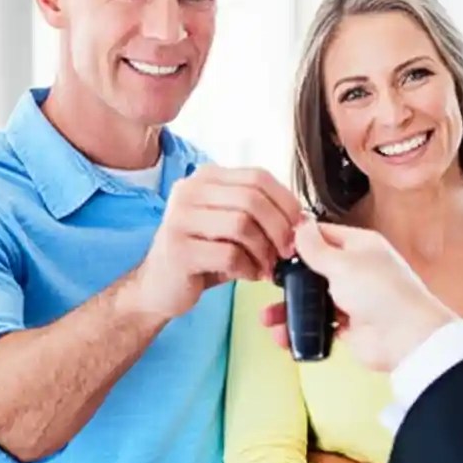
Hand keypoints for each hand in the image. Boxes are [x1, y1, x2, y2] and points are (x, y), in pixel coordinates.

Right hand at [122, 166, 301, 323]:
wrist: (159, 286)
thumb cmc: (202, 255)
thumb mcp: (230, 225)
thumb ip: (259, 214)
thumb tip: (302, 220)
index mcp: (206, 178)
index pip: (258, 176)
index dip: (286, 201)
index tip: (299, 226)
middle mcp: (189, 191)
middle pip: (252, 199)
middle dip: (279, 228)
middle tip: (287, 252)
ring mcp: (179, 219)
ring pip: (242, 225)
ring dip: (264, 251)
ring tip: (266, 266)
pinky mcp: (178, 250)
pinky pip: (229, 255)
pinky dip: (248, 268)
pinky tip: (248, 275)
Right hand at [261, 220, 459, 371]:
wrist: (406, 339)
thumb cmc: (383, 293)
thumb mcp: (343, 263)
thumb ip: (316, 247)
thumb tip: (300, 225)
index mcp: (360, 246)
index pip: (323, 235)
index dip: (298, 240)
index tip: (275, 246)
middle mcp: (356, 270)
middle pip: (314, 270)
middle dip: (290, 280)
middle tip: (269, 284)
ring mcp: (353, 299)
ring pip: (313, 300)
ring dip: (291, 309)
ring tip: (270, 319)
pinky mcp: (350, 326)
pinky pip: (319, 325)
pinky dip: (302, 330)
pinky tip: (286, 335)